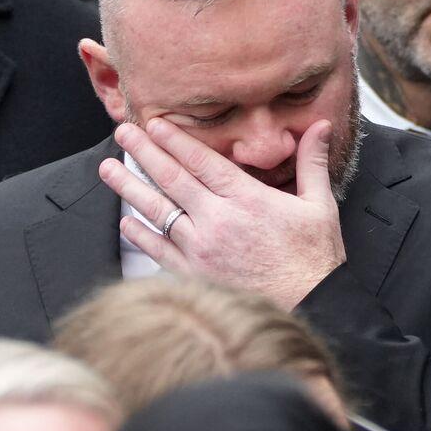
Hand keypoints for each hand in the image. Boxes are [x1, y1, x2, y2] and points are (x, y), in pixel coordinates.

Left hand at [99, 118, 345, 309]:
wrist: (311, 307)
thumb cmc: (313, 259)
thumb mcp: (319, 206)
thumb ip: (312, 163)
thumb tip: (321, 126)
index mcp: (246, 199)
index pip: (202, 161)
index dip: (174, 140)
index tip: (154, 123)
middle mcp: (218, 220)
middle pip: (172, 179)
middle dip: (144, 152)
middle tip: (122, 132)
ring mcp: (202, 248)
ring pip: (158, 211)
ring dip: (130, 187)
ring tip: (108, 169)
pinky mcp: (194, 273)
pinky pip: (159, 250)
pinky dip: (141, 235)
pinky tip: (126, 221)